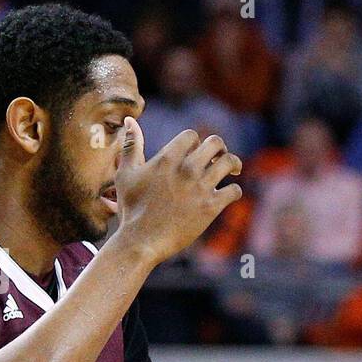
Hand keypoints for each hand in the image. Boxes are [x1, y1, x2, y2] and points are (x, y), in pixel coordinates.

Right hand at [111, 117, 243, 264]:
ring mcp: (200, 188)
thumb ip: (131, 145)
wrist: (142, 241)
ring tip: (234, 170)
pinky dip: (234, 190)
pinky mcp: (211, 208)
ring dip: (234, 164)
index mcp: (167, 158)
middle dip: (219, 147)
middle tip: (219, 156)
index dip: (195, 141)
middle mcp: (186, 170)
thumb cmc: (131, 208)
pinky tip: (229, 193)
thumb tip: (131, 121)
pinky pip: (234, 191)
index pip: (192, 135)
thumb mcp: (126, 174)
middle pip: (215, 143)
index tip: (195, 151)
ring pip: (230, 163)